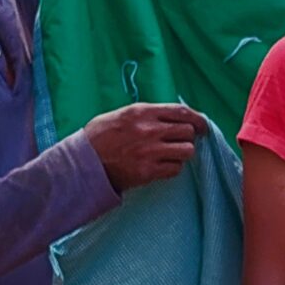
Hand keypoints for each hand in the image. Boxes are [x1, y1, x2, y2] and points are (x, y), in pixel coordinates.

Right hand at [82, 103, 203, 191]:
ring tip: (171, 155)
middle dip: (188, 137)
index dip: (197, 119)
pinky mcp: (148, 171)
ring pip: (187, 151)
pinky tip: (162, 166)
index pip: (182, 112)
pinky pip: (175, 169)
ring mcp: (150, 152)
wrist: (83, 163)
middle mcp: (149, 130)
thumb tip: (173, 117)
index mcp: (142, 112)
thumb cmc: (99, 137)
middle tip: (181, 142)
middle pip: (188, 132)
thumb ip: (147, 114)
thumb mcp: (122, 115)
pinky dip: (173, 168)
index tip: (202, 126)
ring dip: (182, 154)